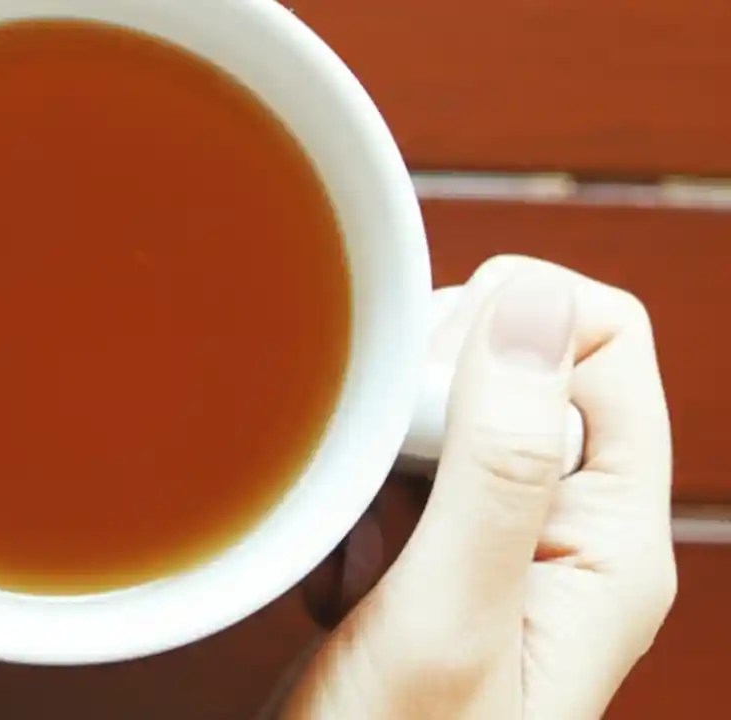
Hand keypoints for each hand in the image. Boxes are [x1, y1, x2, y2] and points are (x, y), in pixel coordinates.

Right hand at [282, 256, 675, 718]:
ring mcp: (497, 547)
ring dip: (377, 463)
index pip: (602, 340)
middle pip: (514, 365)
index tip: (426, 403)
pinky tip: (340, 576)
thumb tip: (536, 300)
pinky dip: (350, 502)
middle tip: (383, 489)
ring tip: (359, 553)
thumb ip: (502, 465)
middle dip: (424, 408)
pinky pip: (392, 471)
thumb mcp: (450, 618)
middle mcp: (566, 530)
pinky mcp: (432, 561)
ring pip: (441, 418)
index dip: (507, 335)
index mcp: (610, 537)